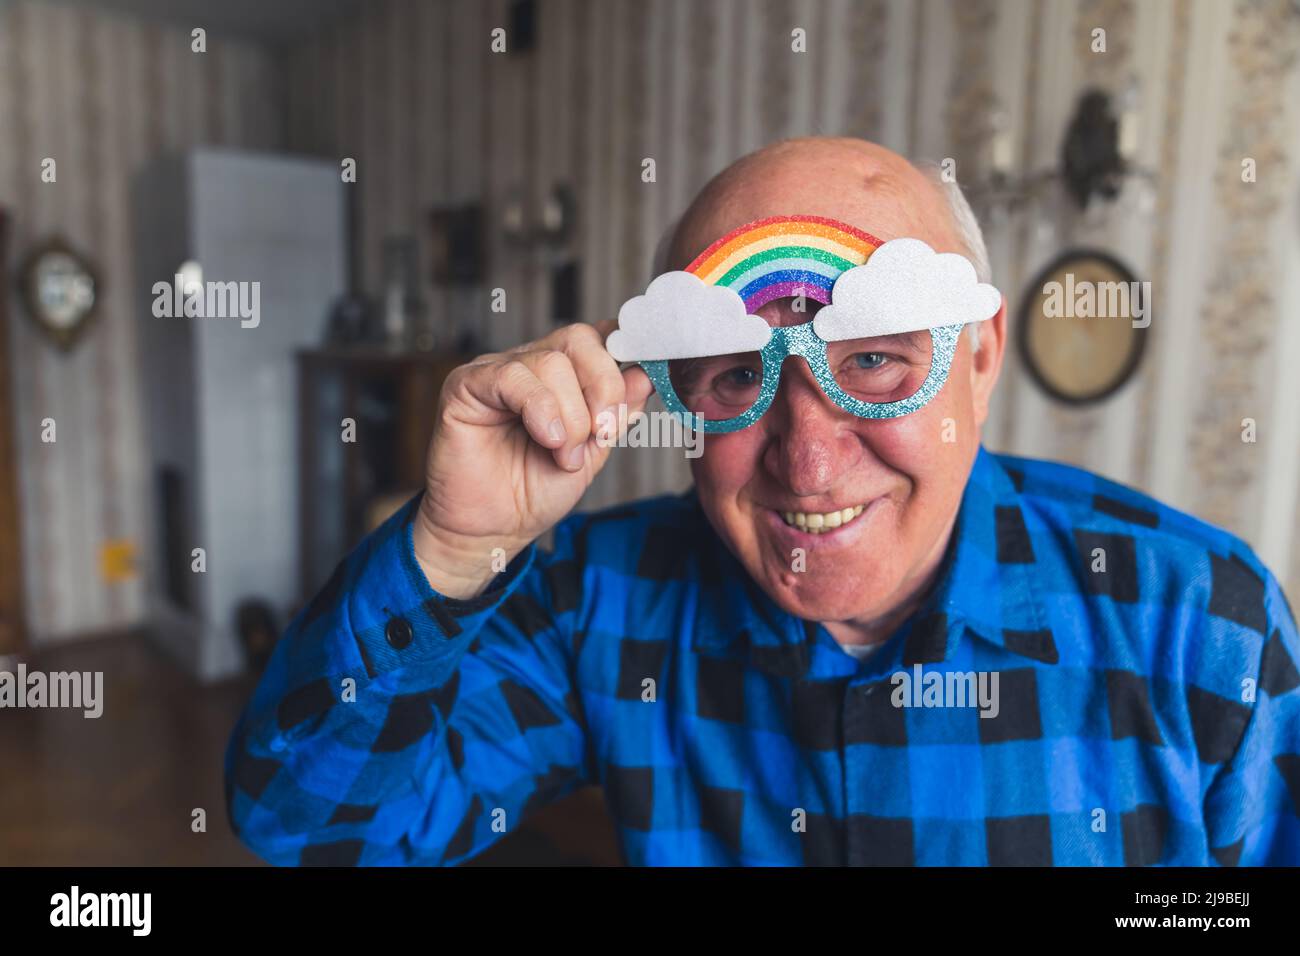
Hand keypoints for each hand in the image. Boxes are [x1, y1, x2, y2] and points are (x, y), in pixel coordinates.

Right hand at [412, 321, 652, 597]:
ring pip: (551, 362)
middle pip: (581, 339)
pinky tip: (547, 439)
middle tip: (602, 434)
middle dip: (604, 388)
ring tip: (564, 455)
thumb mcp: (594, 451)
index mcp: (565, 374)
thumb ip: (618, 412)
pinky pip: (511, 376)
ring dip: (571, 416)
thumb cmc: (535, 490)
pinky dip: (540, 409)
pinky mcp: (467, 385)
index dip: (626, 361)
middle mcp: (532, 363)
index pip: (602, 337)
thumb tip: (647, 374)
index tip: (636, 396)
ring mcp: (499, 370)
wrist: (493, 529)